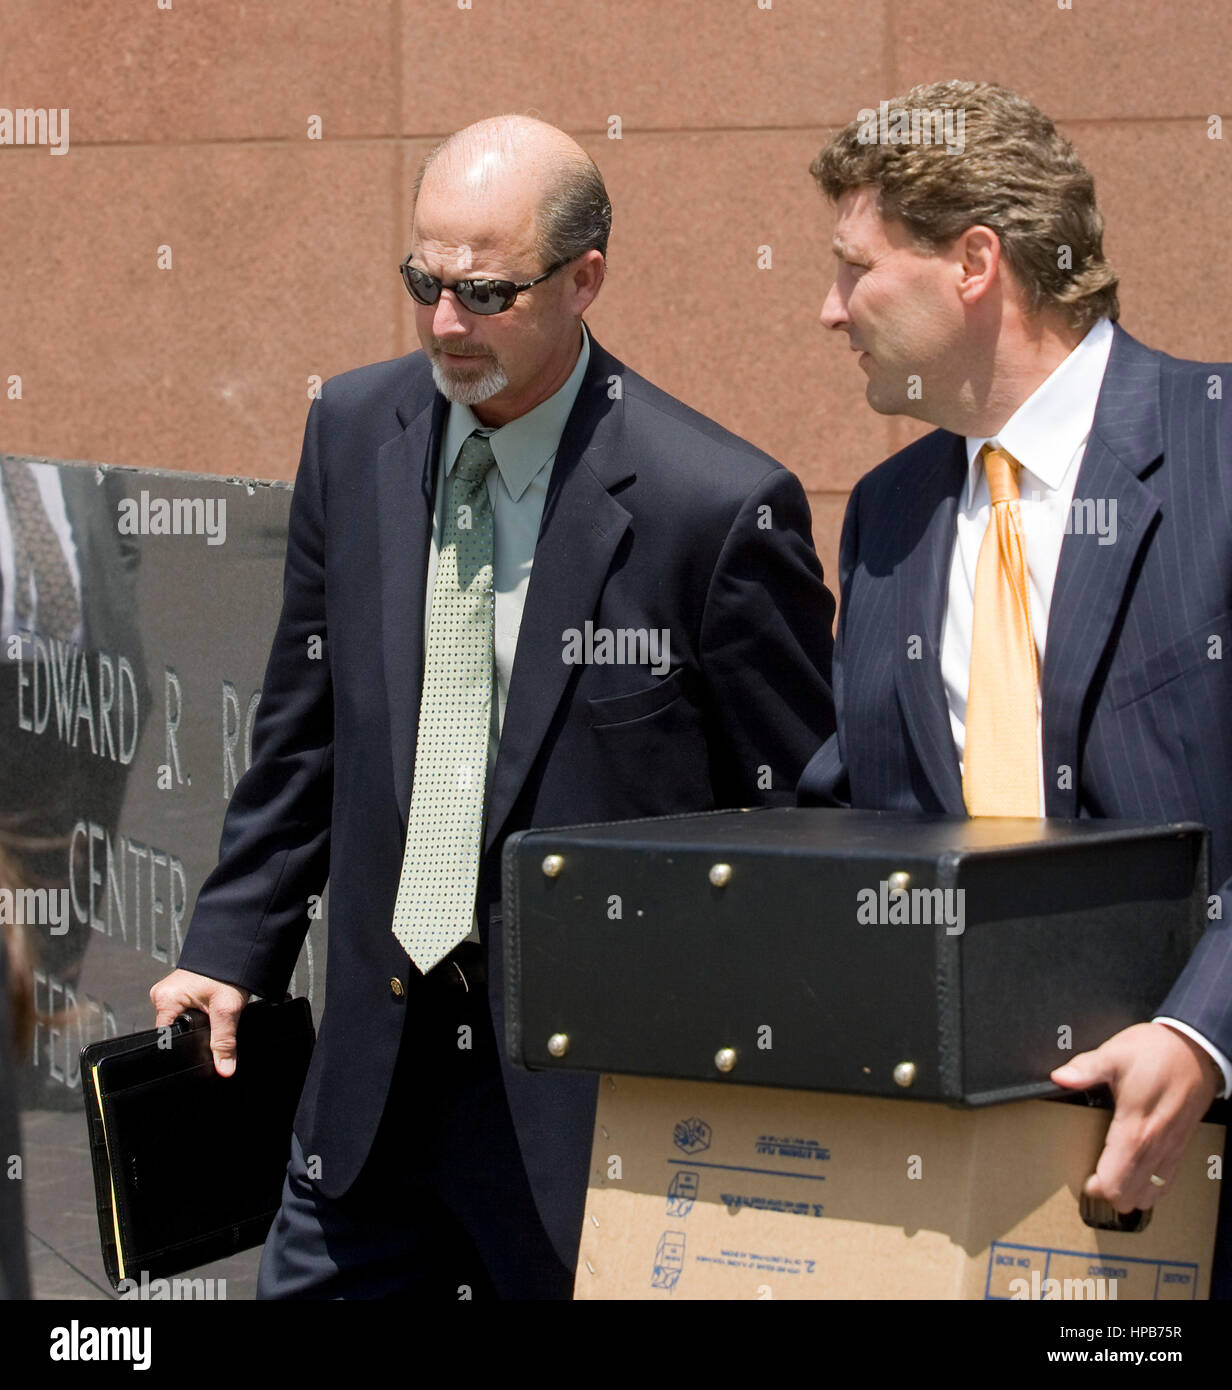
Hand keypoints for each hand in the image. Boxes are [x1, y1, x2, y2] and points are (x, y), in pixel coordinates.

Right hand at [149, 968, 250, 1076]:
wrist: (236, 949)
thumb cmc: (228, 972)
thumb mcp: (227, 1010)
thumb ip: (224, 1042)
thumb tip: (224, 1069)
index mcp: (165, 1000)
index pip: (166, 1037)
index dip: (183, 1047)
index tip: (197, 1051)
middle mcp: (162, 995)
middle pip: (173, 1031)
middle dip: (192, 1034)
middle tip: (211, 1026)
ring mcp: (170, 993)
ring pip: (180, 1022)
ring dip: (196, 1024)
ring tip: (211, 1015)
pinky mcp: (180, 991)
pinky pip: (184, 1012)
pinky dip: (197, 1015)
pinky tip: (208, 1012)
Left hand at [1050, 1021, 1219, 1211]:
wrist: (1195, 1050)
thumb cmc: (1156, 1052)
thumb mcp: (1115, 1054)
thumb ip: (1086, 1069)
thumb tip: (1060, 1077)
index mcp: (1136, 1129)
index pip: (1116, 1182)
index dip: (1096, 1188)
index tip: (1084, 1178)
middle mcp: (1156, 1146)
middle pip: (1132, 1196)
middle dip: (1110, 1194)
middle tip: (1094, 1179)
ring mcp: (1171, 1149)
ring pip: (1152, 1194)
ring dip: (1131, 1192)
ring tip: (1113, 1179)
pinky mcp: (1181, 1146)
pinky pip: (1167, 1181)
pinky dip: (1150, 1186)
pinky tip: (1137, 1175)